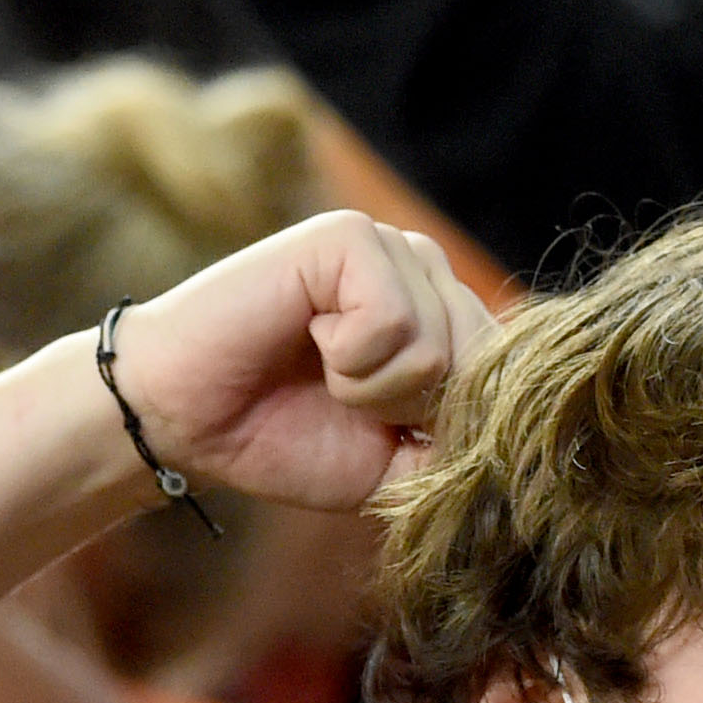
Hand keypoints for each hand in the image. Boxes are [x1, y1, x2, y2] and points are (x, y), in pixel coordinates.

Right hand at [100, 211, 488, 514]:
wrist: (183, 420)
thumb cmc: (283, 436)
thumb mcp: (395, 466)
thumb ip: (462, 449)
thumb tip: (519, 446)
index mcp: (445, 316)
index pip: (509, 381)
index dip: (449, 430)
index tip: (382, 433)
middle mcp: (426, 270)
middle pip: (483, 368)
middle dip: (411, 413)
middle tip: (342, 400)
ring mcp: (390, 247)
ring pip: (440, 351)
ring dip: (372, 389)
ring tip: (320, 370)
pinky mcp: (348, 236)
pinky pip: (395, 324)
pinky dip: (347, 360)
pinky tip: (306, 339)